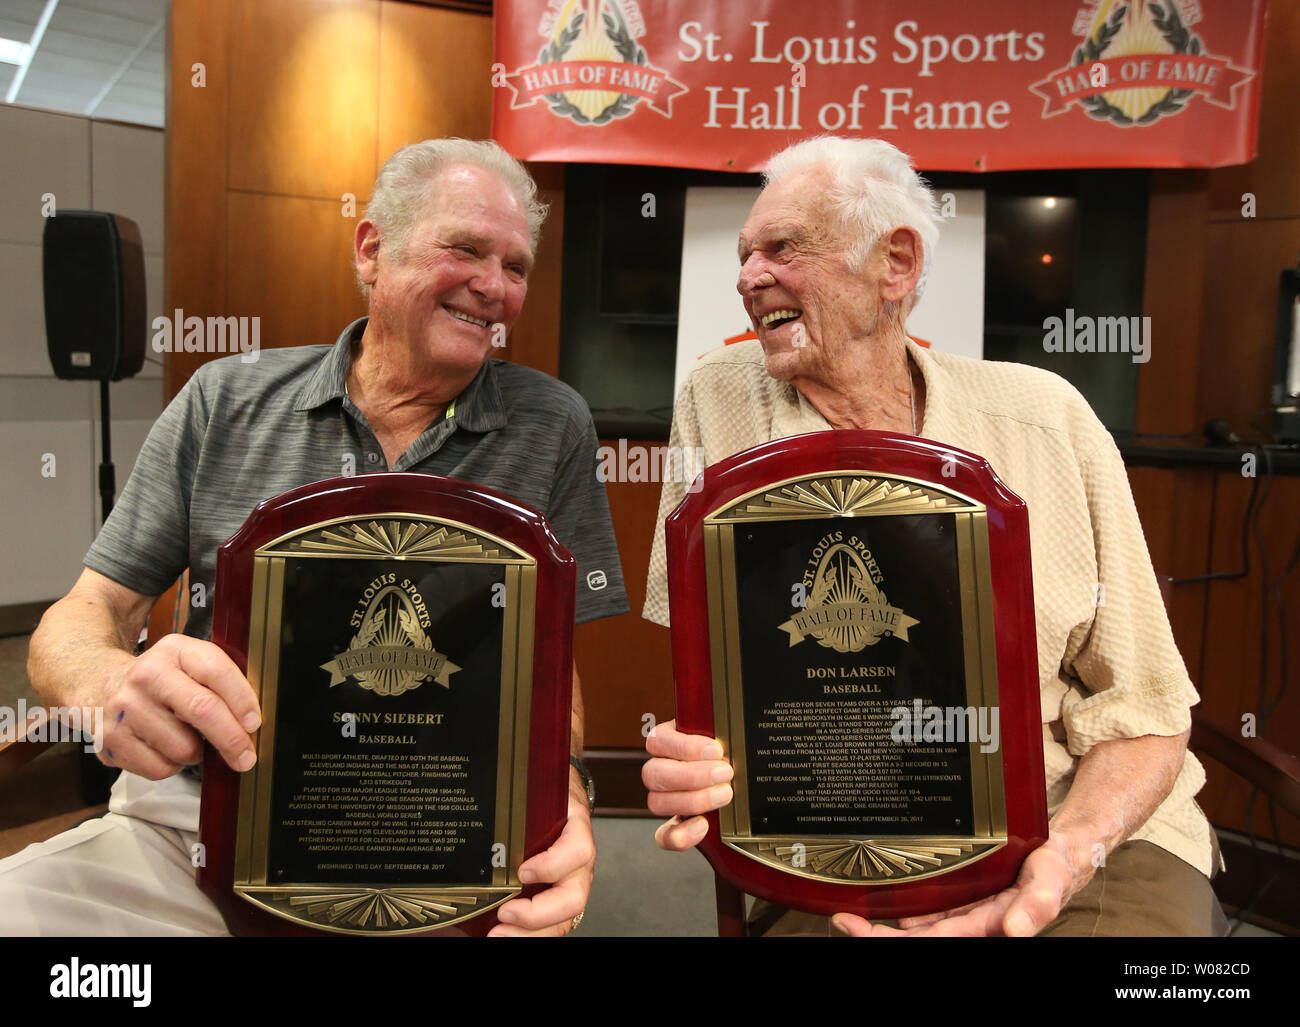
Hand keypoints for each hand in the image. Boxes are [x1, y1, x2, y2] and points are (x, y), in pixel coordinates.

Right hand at [96, 633, 260, 779]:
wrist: (98, 684)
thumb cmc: (159, 680)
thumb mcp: (187, 663)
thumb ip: (220, 681)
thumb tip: (251, 720)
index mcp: (174, 650)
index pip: (216, 670)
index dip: (242, 700)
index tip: (254, 723)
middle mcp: (147, 675)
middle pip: (202, 710)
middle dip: (232, 739)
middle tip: (246, 756)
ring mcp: (125, 708)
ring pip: (183, 747)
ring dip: (196, 753)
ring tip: (187, 739)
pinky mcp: (111, 740)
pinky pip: (160, 768)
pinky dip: (171, 766)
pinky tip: (163, 748)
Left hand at [489, 769, 596, 936]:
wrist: (564, 800)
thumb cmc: (550, 795)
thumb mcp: (542, 787)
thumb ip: (526, 792)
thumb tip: (488, 787)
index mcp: (577, 832)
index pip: (577, 852)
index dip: (552, 866)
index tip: (522, 872)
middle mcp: (580, 865)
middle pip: (572, 898)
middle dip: (537, 914)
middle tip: (504, 913)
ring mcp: (572, 886)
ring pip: (563, 920)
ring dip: (530, 934)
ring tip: (497, 936)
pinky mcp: (559, 901)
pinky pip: (552, 926)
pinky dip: (529, 936)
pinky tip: (504, 935)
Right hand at [642, 718, 734, 850]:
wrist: (742, 773)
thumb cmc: (732, 748)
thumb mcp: (726, 732)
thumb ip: (722, 726)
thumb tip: (734, 712)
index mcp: (669, 740)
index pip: (659, 740)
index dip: (685, 747)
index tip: (716, 749)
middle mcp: (662, 768)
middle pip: (653, 773)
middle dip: (691, 776)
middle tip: (724, 773)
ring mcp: (666, 798)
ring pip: (656, 802)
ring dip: (692, 800)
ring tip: (724, 794)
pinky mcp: (675, 825)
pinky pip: (665, 836)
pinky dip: (682, 835)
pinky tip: (703, 826)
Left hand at [832, 833, 1087, 936]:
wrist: (1060, 852)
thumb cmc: (1056, 869)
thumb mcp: (1051, 881)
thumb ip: (1038, 905)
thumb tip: (1016, 931)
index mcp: (986, 925)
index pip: (934, 941)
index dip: (895, 940)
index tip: (859, 930)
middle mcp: (968, 921)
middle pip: (915, 937)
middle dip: (875, 933)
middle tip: (841, 918)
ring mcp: (960, 908)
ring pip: (914, 924)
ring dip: (881, 920)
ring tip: (845, 909)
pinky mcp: (958, 893)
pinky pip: (923, 905)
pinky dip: (898, 904)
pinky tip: (875, 896)